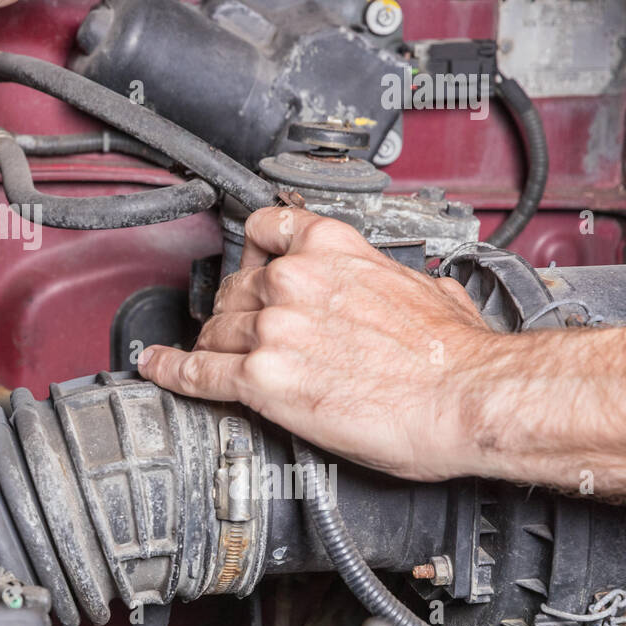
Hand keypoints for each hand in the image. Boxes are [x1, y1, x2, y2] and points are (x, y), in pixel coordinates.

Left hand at [137, 206, 493, 480]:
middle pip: (235, 287)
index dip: (249, 249)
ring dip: (210, 344)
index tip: (243, 258)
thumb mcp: (424, 286)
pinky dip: (171, 369)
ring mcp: (272, 328)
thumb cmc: (456, 355)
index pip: (265, 227)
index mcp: (331, 248)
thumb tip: (390, 288)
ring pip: (216, 331)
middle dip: (234, 307)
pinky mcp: (261, 379)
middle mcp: (292, 281)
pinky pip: (197, 372)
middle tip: (240, 326)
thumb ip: (384, 278)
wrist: (467, 398)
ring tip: (206, 354)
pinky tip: (158, 366)